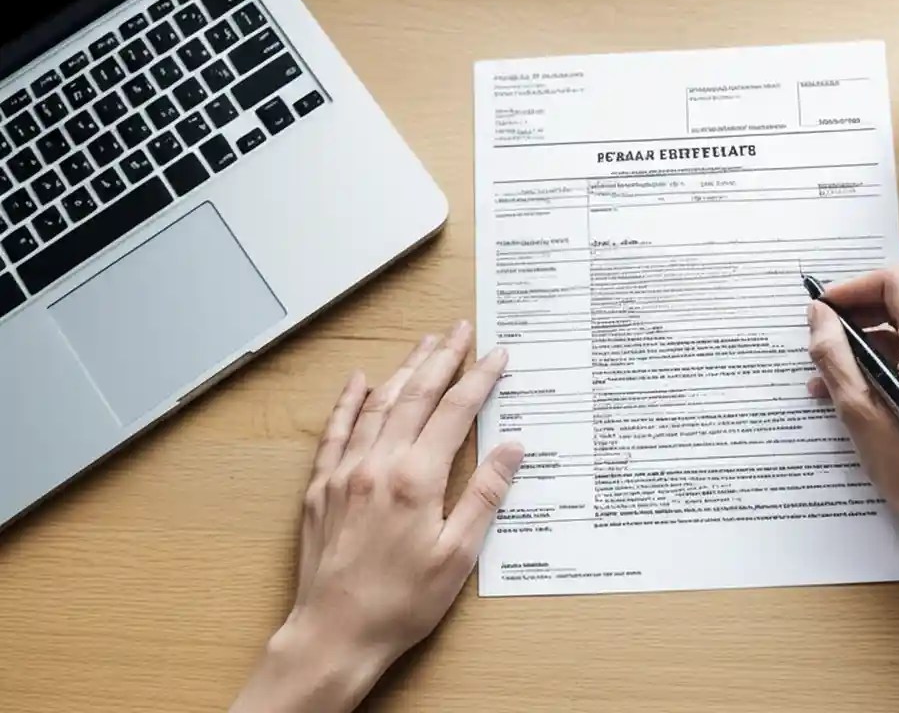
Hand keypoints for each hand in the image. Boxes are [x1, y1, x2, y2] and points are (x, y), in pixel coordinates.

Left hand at [232, 322, 523, 712]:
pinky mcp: (321, 488)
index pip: (455, 413)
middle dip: (442, 358)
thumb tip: (512, 450)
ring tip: (425, 345)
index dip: (479, 379)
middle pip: (416, 396)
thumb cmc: (400, 602)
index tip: (497, 355)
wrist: (334, 634)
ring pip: (378, 405)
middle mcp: (378, 465)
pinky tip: (359, 380)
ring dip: (404, 371)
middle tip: (460, 329)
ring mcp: (345, 473)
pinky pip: (336, 431)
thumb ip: (485, 495)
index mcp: (416, 479)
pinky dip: (350, 402)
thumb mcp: (458, 555)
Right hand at [806, 265, 898, 524]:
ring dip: (862, 345)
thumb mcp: (856, 407)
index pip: (895, 282)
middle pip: (897, 303)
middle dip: (853, 318)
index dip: (854, 288)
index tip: (824, 310)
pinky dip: (880, 362)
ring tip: (825, 376)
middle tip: (818, 342)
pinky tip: (850, 387)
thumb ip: (834, 353)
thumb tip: (818, 314)